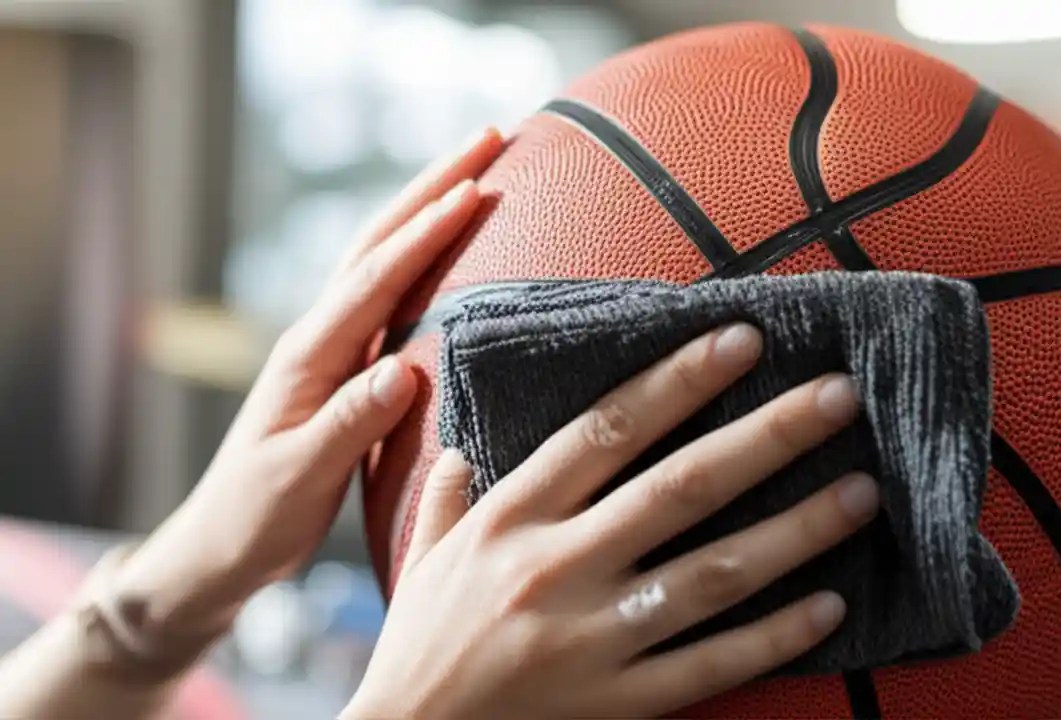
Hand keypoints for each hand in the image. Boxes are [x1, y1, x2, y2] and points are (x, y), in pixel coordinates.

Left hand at [101, 129, 505, 666]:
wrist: (221, 544)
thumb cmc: (257, 517)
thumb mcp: (300, 479)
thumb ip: (349, 425)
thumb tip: (405, 371)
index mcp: (309, 356)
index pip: (373, 281)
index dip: (423, 235)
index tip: (473, 192)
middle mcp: (318, 337)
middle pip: (377, 242)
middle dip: (430, 186)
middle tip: (487, 137)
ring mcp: (332, 346)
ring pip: (382, 256)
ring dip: (426, 205)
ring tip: (476, 166)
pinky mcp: (346, 363)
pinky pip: (389, 290)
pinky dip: (421, 251)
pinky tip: (447, 240)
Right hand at [342, 325, 880, 719]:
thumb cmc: (422, 647)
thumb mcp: (424, 556)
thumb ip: (450, 493)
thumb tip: (465, 440)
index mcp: (510, 518)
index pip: (606, 430)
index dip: (679, 380)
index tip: (743, 338)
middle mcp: (555, 569)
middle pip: (680, 488)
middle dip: (767, 436)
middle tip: (838, 395)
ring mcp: (591, 641)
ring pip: (714, 575)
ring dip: (796, 530)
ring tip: (862, 492)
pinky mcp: (618, 705)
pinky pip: (711, 666)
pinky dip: (775, 637)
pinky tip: (830, 606)